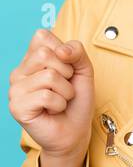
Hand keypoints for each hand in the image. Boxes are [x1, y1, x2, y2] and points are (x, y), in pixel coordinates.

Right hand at [8, 28, 94, 160]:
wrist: (75, 130)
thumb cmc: (77, 100)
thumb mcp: (83, 69)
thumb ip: (76, 51)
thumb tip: (61, 50)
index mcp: (30, 59)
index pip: (42, 36)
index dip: (63, 51)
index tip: (67, 70)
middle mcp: (18, 72)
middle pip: (46, 54)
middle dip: (66, 73)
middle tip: (64, 88)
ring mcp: (15, 89)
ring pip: (49, 76)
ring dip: (65, 91)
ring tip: (60, 101)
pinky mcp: (17, 107)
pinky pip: (47, 96)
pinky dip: (59, 104)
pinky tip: (53, 110)